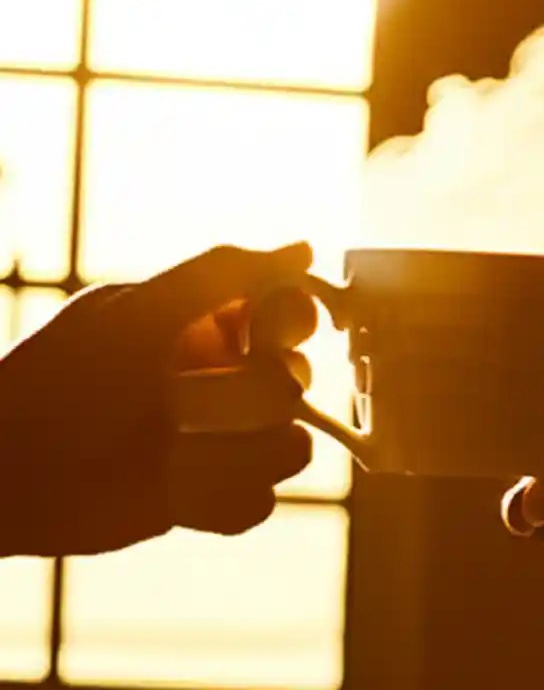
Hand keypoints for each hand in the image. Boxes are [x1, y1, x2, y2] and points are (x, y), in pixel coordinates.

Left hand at [0, 243, 317, 556]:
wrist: (5, 473)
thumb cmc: (57, 381)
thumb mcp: (134, 314)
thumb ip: (219, 275)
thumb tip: (303, 252)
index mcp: (210, 328)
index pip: (291, 316)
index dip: (288, 327)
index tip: (262, 339)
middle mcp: (225, 382)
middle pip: (294, 387)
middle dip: (237, 401)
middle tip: (177, 404)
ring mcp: (223, 443)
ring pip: (288, 448)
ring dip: (229, 454)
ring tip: (169, 454)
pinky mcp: (212, 500)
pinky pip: (259, 502)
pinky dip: (219, 501)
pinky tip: (172, 493)